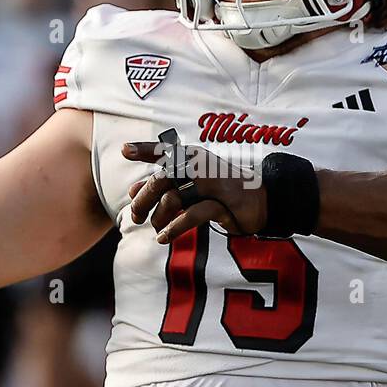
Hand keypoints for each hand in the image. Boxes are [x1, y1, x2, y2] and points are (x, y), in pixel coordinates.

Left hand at [122, 141, 266, 242]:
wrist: (262, 201)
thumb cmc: (222, 192)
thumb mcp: (192, 185)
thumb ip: (164, 185)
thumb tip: (133, 190)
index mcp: (193, 158)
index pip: (165, 151)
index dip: (145, 149)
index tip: (124, 150)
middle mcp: (201, 167)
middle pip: (161, 180)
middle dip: (143, 200)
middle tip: (135, 216)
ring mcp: (212, 185)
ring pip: (172, 199)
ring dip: (158, 217)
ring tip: (156, 228)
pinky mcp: (221, 204)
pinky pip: (190, 215)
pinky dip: (173, 228)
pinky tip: (164, 237)